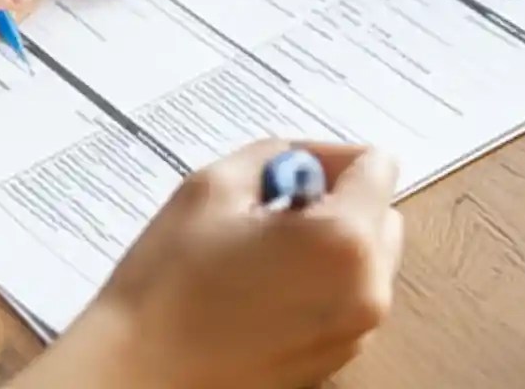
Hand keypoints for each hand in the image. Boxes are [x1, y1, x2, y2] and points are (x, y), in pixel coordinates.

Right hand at [9, 140, 402, 388]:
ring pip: (366, 258)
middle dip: (334, 201)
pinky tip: (257, 288)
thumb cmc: (168, 284)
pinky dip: (316, 283)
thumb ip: (272, 156)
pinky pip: (346, 299)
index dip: (327, 157)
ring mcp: (355, 331)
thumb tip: (302, 163)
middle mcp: (367, 290)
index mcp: (343, 240)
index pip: (378, 163)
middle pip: (382, 212)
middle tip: (267, 212)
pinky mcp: (336, 358)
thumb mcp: (212, 187)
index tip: (284, 173)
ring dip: (326, 243)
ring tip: (257, 254)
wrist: (142, 370)